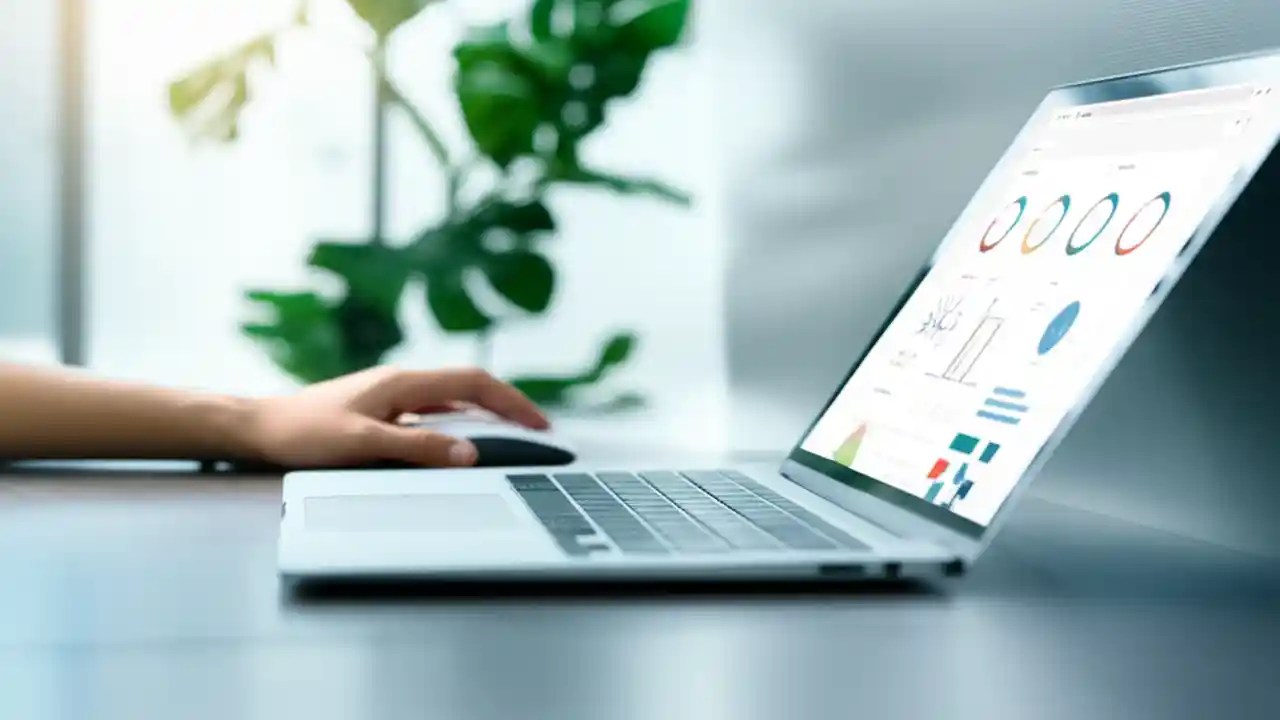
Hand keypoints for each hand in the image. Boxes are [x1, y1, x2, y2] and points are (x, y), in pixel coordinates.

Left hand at [246, 366, 548, 468]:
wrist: (259, 429)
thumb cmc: (303, 433)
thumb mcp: (363, 443)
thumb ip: (418, 447)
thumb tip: (469, 454)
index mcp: (403, 382)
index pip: (474, 383)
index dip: (512, 402)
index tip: (539, 424)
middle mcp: (402, 383)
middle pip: (470, 387)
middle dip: (508, 406)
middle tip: (537, 432)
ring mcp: (392, 396)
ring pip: (454, 400)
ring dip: (486, 415)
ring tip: (512, 436)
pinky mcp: (381, 411)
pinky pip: (435, 413)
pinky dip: (461, 424)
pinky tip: (463, 441)